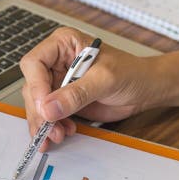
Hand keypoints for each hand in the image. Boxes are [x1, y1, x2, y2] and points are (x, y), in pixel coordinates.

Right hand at [20, 27, 160, 150]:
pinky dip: (51, 128)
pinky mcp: (62, 101)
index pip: (35, 63)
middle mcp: (55, 62)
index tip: (45, 107)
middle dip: (40, 111)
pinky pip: (48, 116)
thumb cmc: (131, 73)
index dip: (36, 86)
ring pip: (38, 105)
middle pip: (33, 88)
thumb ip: (76, 94)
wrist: (145, 89)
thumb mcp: (105, 80)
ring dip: (44, 123)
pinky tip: (61, 133)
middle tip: (50, 128)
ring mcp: (57, 83)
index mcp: (63, 45)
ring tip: (58, 134)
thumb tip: (49, 108)